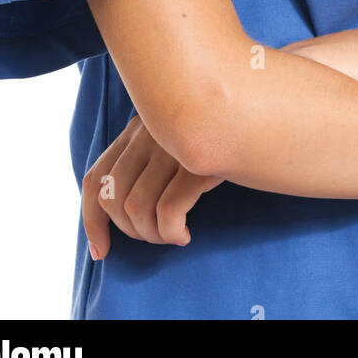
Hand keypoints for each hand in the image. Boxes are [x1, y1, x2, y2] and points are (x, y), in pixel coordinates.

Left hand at [81, 113, 222, 259]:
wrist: (265, 107)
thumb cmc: (221, 129)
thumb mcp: (177, 137)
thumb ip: (150, 156)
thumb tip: (122, 207)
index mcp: (138, 127)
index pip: (96, 180)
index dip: (92, 222)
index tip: (102, 251)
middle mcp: (148, 131)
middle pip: (113, 200)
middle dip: (130, 233)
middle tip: (157, 237)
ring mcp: (172, 144)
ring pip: (136, 208)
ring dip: (152, 235)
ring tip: (173, 236)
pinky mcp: (198, 159)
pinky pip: (167, 210)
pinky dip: (171, 232)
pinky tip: (186, 234)